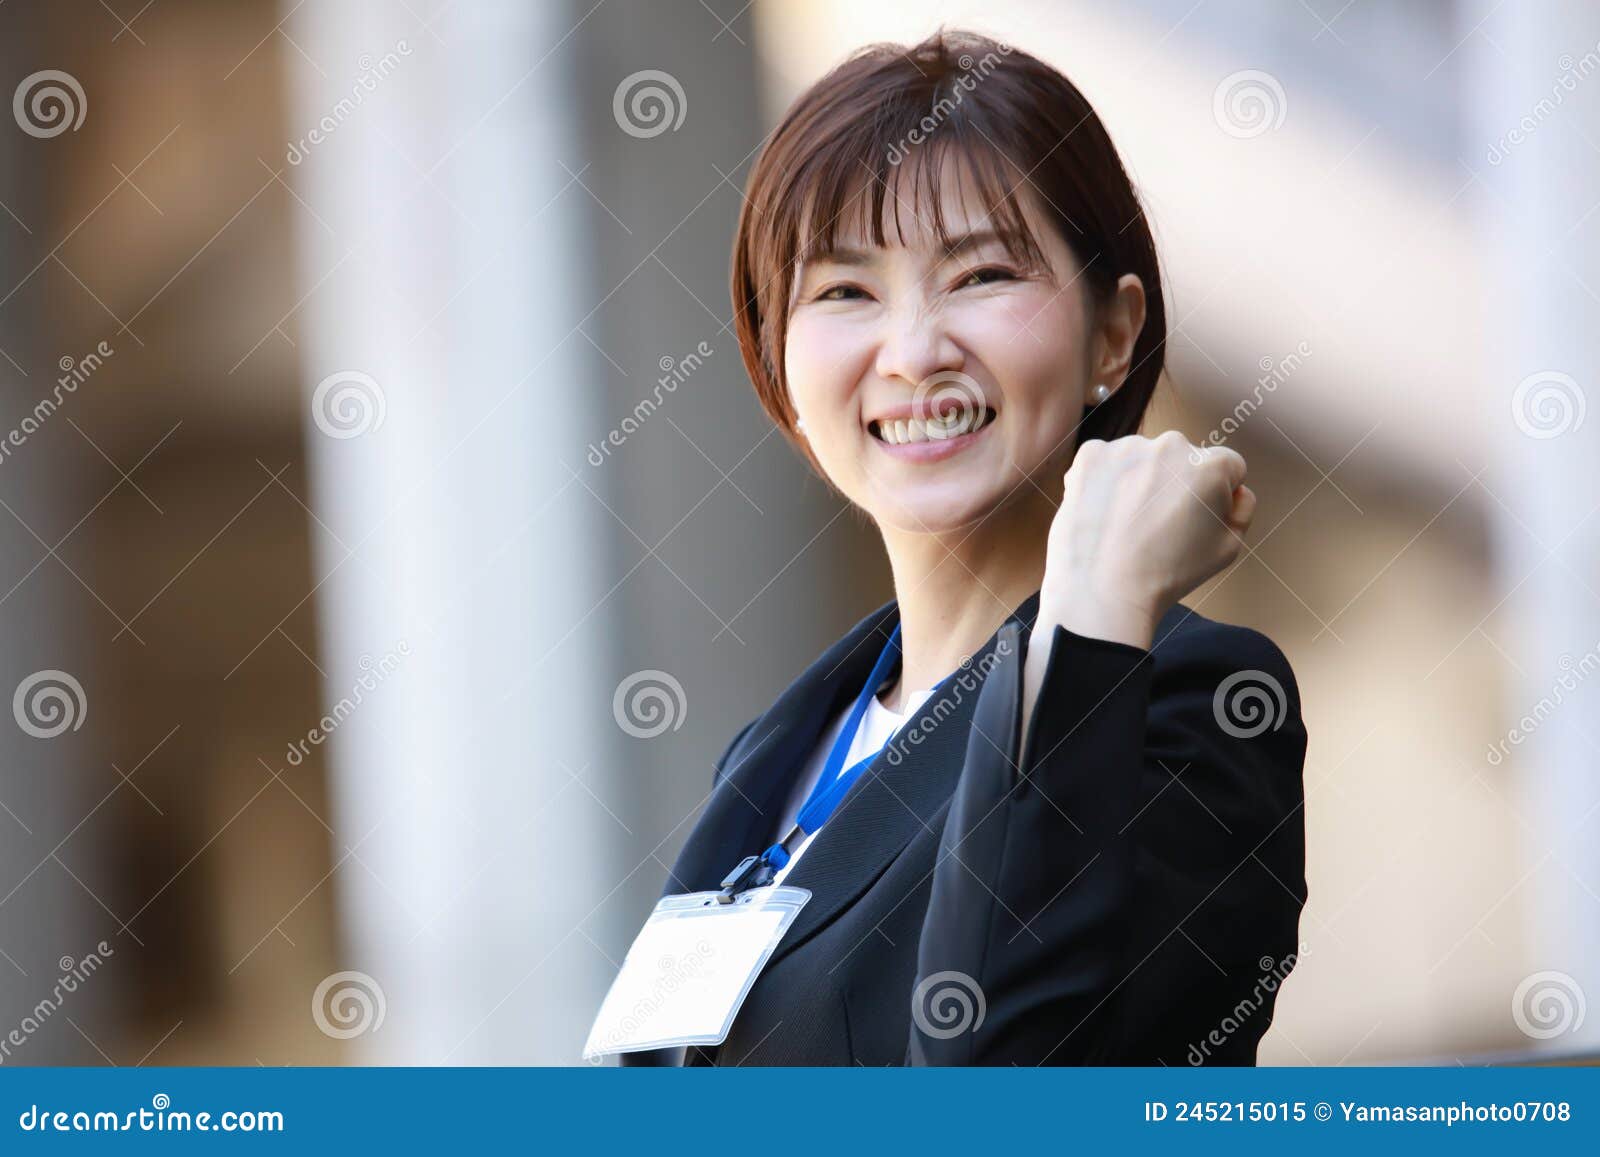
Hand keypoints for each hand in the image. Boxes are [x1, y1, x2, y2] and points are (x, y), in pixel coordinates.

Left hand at [1039, 431, 1253, 648]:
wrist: (1104, 590)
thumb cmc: (1169, 573)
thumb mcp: (1228, 548)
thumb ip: (1243, 508)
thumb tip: (1236, 487)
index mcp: (1211, 466)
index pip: (1227, 467)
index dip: (1216, 496)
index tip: (1194, 522)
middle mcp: (1172, 444)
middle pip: (1182, 458)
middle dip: (1176, 483)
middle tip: (1157, 524)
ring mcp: (1127, 446)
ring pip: (1143, 458)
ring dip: (1140, 479)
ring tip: (1127, 522)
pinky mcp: (1091, 455)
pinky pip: (1106, 461)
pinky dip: (1105, 480)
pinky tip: (1104, 512)